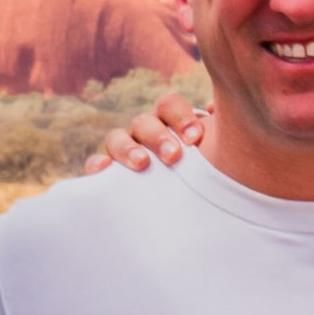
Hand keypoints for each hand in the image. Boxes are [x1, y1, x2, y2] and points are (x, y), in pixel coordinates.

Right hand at [84, 91, 206, 174]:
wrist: (192, 209)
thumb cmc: (205, 177)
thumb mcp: (216, 156)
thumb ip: (218, 131)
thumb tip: (213, 107)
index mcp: (169, 123)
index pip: (168, 105)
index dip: (180, 116)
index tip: (195, 137)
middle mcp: (144, 133)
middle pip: (143, 122)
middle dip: (158, 137)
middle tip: (174, 156)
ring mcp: (123, 152)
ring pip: (116, 138)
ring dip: (128, 148)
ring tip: (142, 163)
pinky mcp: (107, 176)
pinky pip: (95, 165)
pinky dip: (97, 165)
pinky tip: (104, 170)